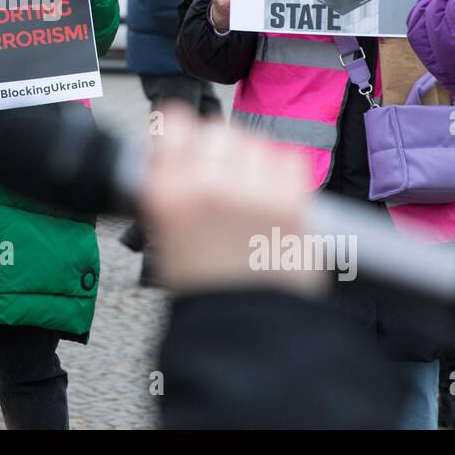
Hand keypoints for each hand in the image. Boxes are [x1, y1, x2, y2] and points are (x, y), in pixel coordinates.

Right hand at [140, 105, 318, 295]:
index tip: (185, 137)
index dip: (181, 129)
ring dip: (249, 158)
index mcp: (167, 194)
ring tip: (247, 188)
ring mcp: (251, 192)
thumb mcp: (164, 235)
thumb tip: (179, 153)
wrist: (245, 331)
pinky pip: (286, 159)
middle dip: (216, 148)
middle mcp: (207, 186)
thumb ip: (169, 187)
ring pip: (251, 141)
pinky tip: (271, 193)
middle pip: (214, 130)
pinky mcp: (290, 203)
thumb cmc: (204, 289)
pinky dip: (279, 170)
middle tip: (219, 173)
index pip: (174, 123)